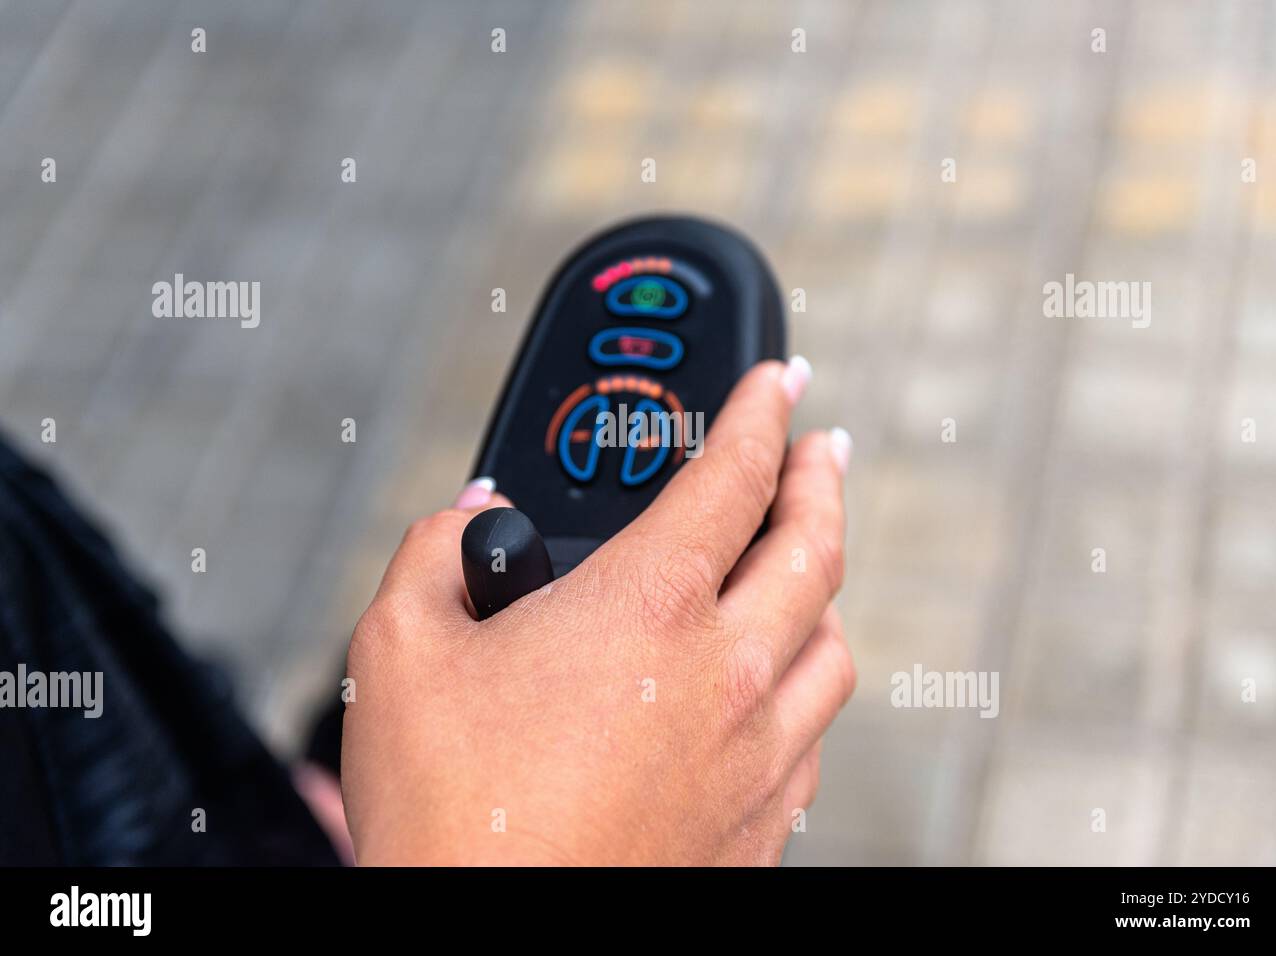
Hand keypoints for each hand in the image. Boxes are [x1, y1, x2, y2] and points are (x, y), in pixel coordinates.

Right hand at [340, 359, 854, 864]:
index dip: (763, 411)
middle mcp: (727, 675)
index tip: (782, 381)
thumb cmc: (447, 812)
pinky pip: (814, 735)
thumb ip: (435, 553)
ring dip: (825, 589)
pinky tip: (773, 688)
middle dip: (821, 483)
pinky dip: (805, 687)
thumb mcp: (398, 649)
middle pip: (816, 550)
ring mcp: (757, 756)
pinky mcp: (762, 827)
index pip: (734, 476)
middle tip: (819, 451)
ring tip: (802, 569)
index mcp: (648, 609)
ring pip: (833, 647)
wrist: (487, 942)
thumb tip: (470, 518)